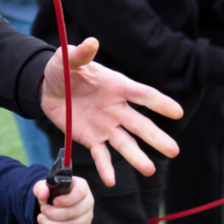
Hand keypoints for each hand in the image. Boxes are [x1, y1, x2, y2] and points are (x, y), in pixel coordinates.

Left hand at [34, 176, 92, 223]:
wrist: (53, 204)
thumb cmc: (51, 193)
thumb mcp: (43, 186)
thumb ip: (41, 188)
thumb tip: (43, 194)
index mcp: (82, 186)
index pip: (80, 193)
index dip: (66, 200)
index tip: (53, 202)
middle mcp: (88, 202)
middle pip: (74, 212)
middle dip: (53, 214)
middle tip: (42, 211)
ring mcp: (87, 218)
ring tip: (41, 220)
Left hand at [40, 38, 183, 186]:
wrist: (46, 88)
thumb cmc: (62, 70)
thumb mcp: (67, 59)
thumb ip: (80, 54)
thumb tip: (91, 42)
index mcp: (117, 86)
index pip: (144, 95)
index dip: (160, 103)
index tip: (177, 113)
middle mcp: (116, 109)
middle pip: (140, 124)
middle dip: (156, 138)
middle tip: (174, 151)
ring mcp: (106, 126)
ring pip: (125, 143)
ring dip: (137, 157)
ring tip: (150, 170)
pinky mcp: (91, 138)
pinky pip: (100, 155)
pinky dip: (106, 168)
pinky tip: (111, 182)